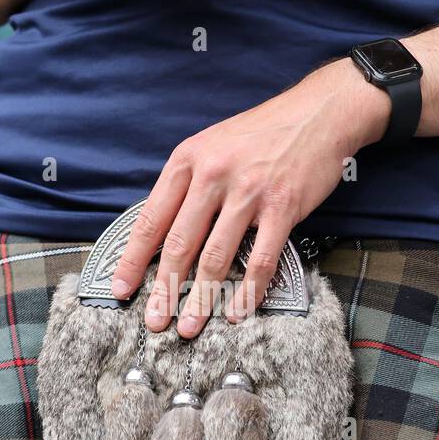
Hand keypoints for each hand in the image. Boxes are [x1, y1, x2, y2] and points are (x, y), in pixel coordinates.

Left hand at [111, 60, 389, 337]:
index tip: (120, 288)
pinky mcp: (283, 207)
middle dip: (163, 289)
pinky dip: (247, 290)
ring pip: (215, 257)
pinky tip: (237, 310)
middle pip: (179, 244)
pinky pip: (260, 258)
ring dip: (200, 299)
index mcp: (188, 160)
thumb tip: (163, 233)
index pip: (151, 219)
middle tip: (154, 321)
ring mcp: (249, 192)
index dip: (133, 259)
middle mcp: (213, 175)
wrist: (318, 113)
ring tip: (189, 326)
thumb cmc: (262, 134)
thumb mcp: (212, 145)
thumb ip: (188, 184)